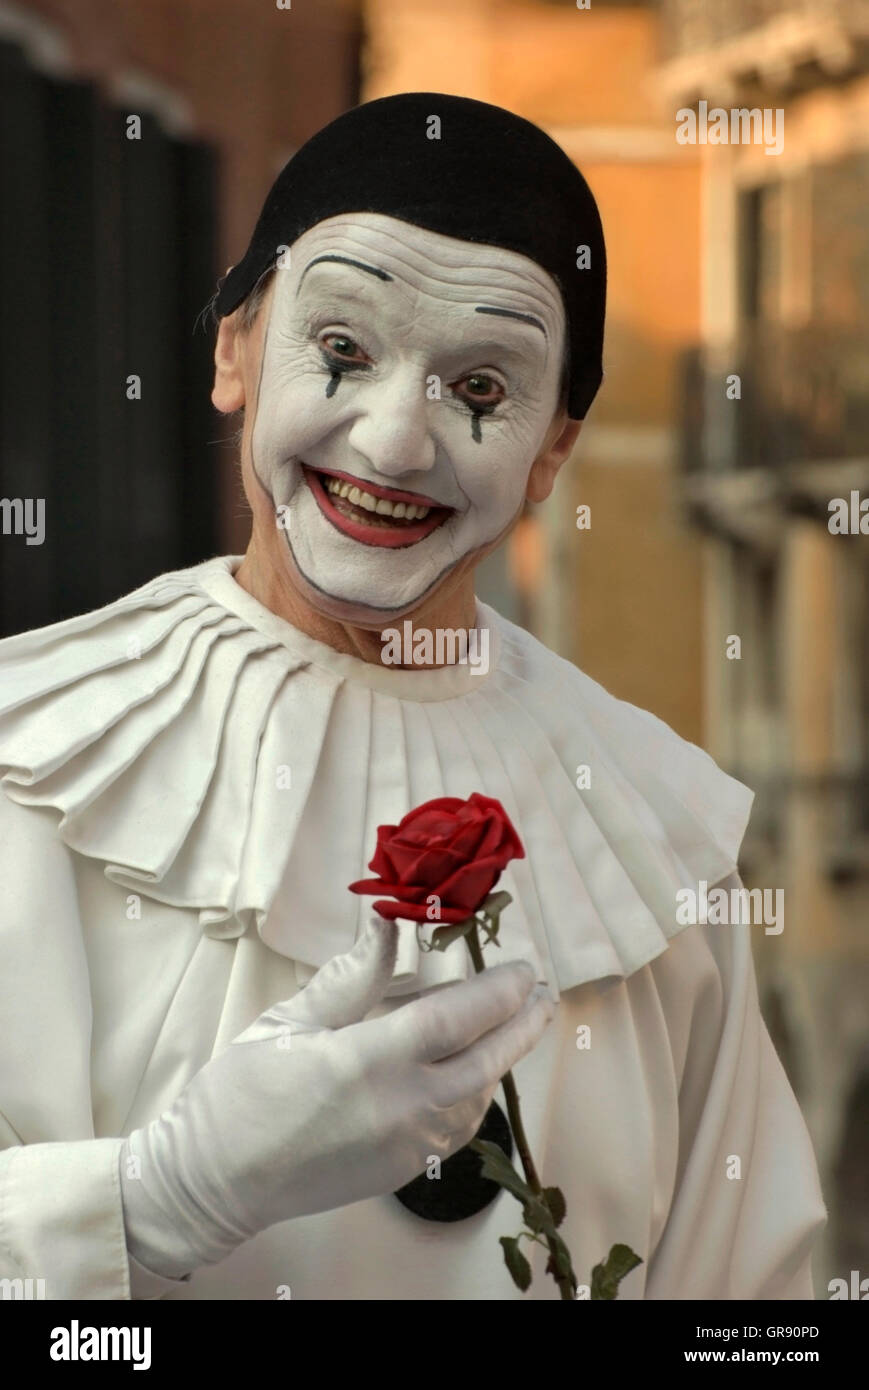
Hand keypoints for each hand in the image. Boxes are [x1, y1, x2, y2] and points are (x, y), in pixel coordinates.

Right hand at [119, 917, 554, 1277]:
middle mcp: (398, 1109)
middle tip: (541, 994)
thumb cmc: (239, 1097)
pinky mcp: (401, 1172)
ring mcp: (404, 1147)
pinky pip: (458, 1128)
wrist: (212, 1183)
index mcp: (366, 1063)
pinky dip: (476, 1094)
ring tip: (513, 1025)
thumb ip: (349, 978)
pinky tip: (473, 1072)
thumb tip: (387, 927)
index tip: (520, 968)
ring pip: (478, 1097)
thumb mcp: (288, 1022)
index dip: (495, 990)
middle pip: (485, 1061)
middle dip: (521, 1024)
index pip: (454, 1018)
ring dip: (502, 1059)